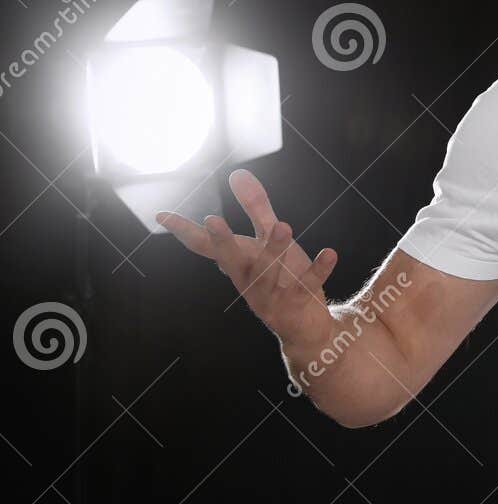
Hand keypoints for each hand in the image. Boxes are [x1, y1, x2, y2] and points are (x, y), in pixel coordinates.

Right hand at [155, 169, 338, 352]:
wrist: (305, 329)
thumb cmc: (283, 279)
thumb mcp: (268, 240)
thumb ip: (256, 208)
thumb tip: (237, 174)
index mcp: (239, 264)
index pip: (206, 247)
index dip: (184, 231)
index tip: (161, 215)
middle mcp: (249, 281)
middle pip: (232, 262)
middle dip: (222, 242)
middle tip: (211, 220)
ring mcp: (271, 297)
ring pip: (268, 274)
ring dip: (274, 251)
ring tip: (283, 225)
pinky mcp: (297, 306)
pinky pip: (307, 286)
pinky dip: (319, 270)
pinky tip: (330, 252)